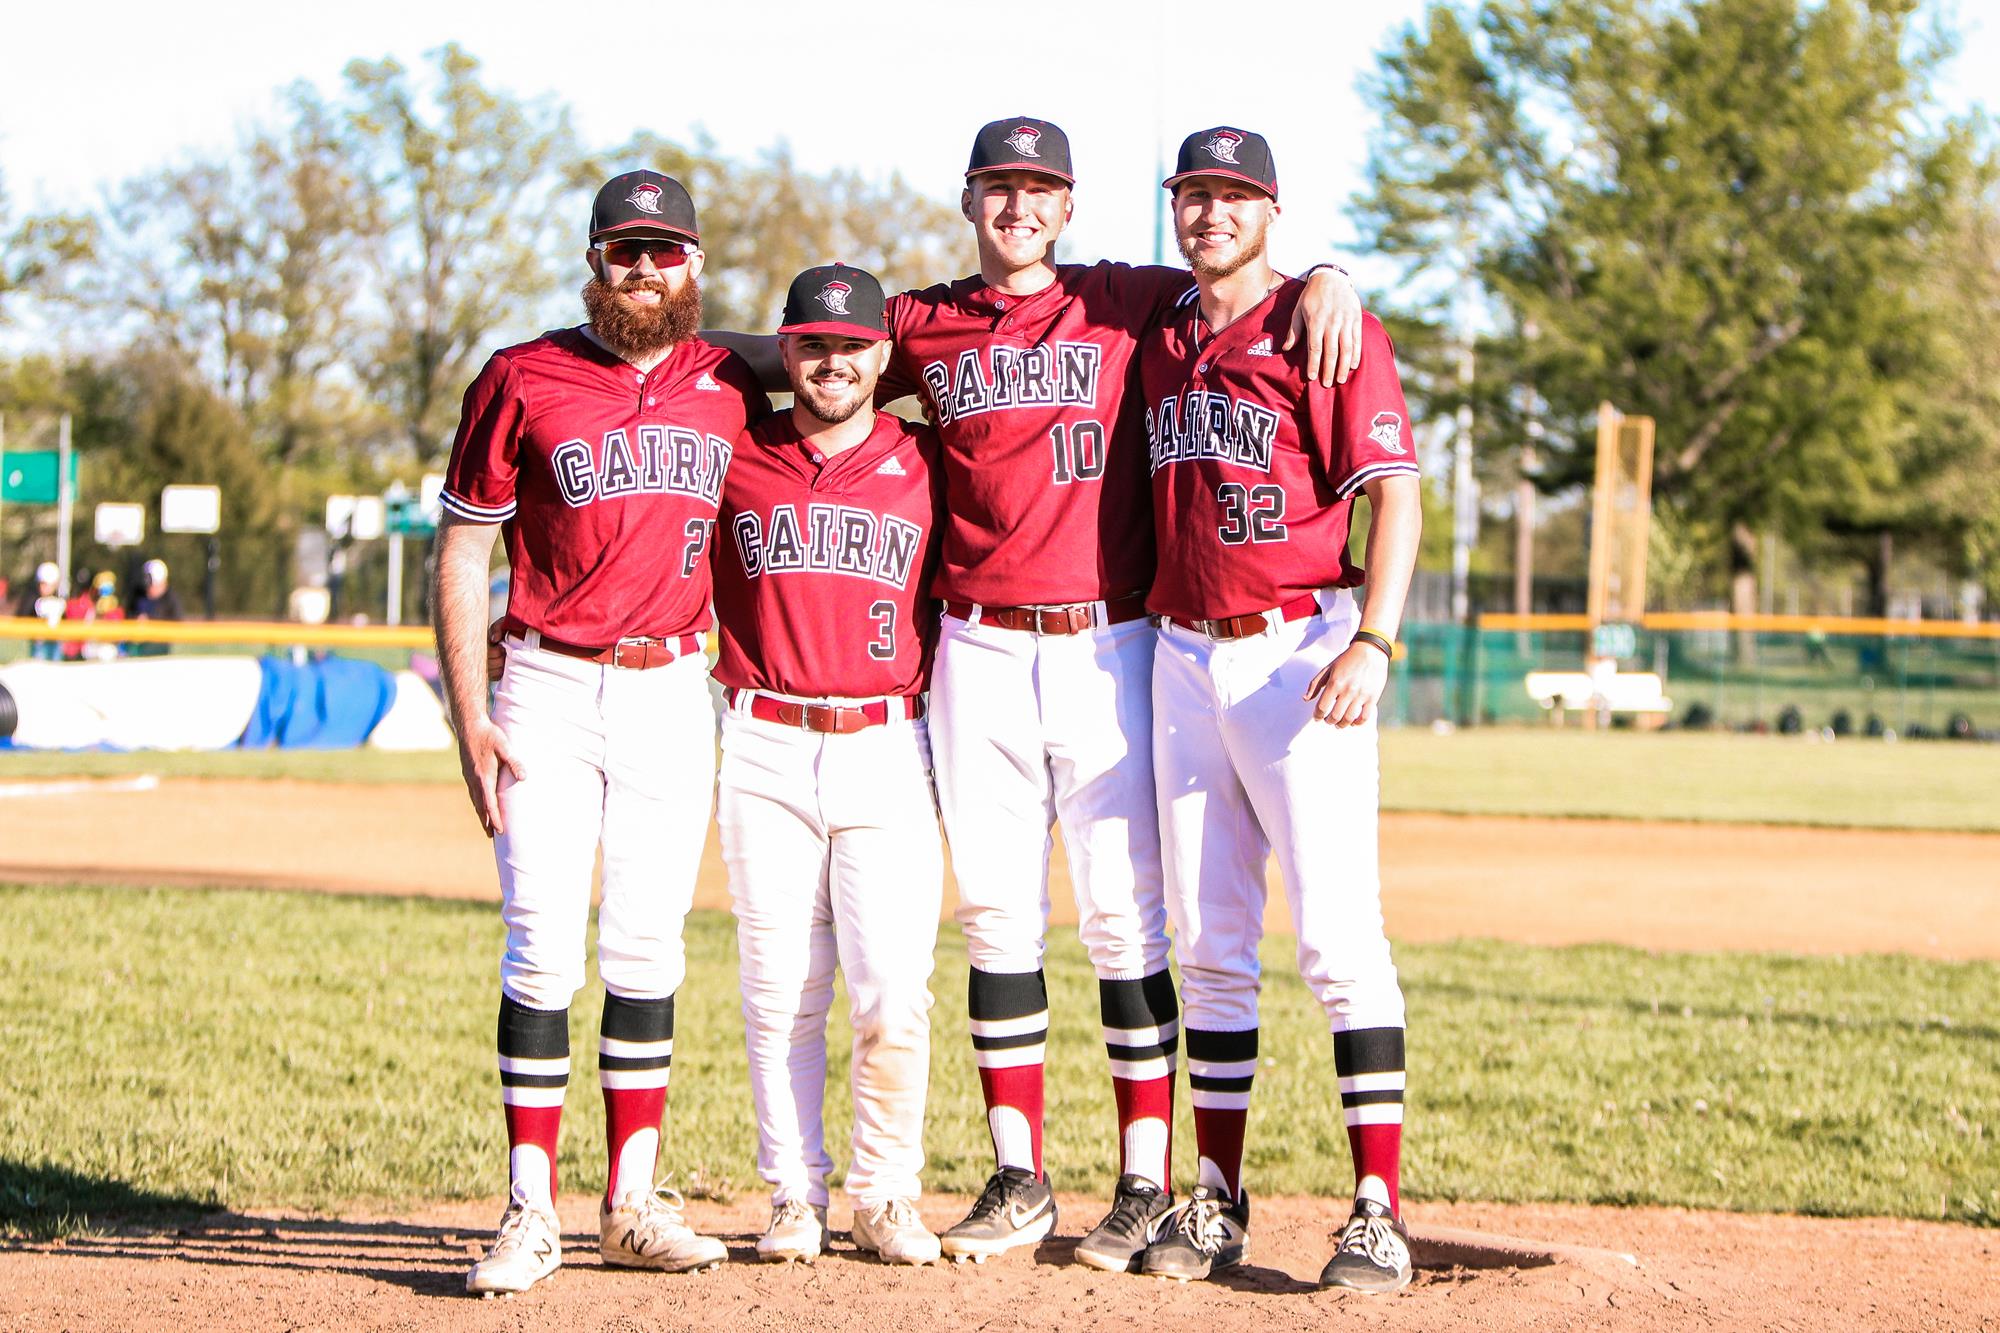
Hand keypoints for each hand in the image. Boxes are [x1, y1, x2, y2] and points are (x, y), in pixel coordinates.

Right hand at [456, 716, 524, 837]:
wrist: (469, 725)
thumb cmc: (489, 735)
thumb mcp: (504, 747)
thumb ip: (514, 762)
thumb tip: (524, 777)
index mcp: (483, 776)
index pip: (489, 803)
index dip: (495, 818)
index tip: (500, 831)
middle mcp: (474, 779)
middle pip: (480, 806)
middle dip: (487, 821)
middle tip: (492, 836)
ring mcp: (469, 776)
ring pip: (475, 800)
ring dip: (481, 813)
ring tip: (486, 825)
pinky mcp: (467, 772)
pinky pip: (472, 792)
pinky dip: (477, 802)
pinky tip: (480, 804)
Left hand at [1286, 267, 1363, 386]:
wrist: (1331, 277)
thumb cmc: (1311, 296)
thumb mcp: (1298, 311)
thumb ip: (1294, 331)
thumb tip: (1286, 349)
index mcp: (1315, 321)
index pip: (1315, 348)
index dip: (1314, 364)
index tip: (1312, 378)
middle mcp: (1331, 322)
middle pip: (1331, 351)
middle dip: (1329, 369)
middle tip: (1327, 384)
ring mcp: (1345, 320)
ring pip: (1346, 347)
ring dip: (1343, 366)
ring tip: (1340, 380)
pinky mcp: (1355, 318)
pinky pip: (1357, 339)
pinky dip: (1356, 353)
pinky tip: (1353, 365)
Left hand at [1304, 643, 1388, 726]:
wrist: (1370, 650)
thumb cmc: (1347, 659)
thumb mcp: (1328, 668)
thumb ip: (1315, 684)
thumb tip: (1305, 699)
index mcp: (1334, 683)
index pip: (1322, 707)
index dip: (1317, 715)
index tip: (1317, 717)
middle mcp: (1347, 690)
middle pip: (1335, 716)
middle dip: (1329, 721)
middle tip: (1328, 720)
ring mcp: (1360, 695)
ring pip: (1349, 719)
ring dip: (1341, 724)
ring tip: (1339, 723)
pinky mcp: (1372, 697)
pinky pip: (1364, 717)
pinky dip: (1358, 723)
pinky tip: (1354, 722)